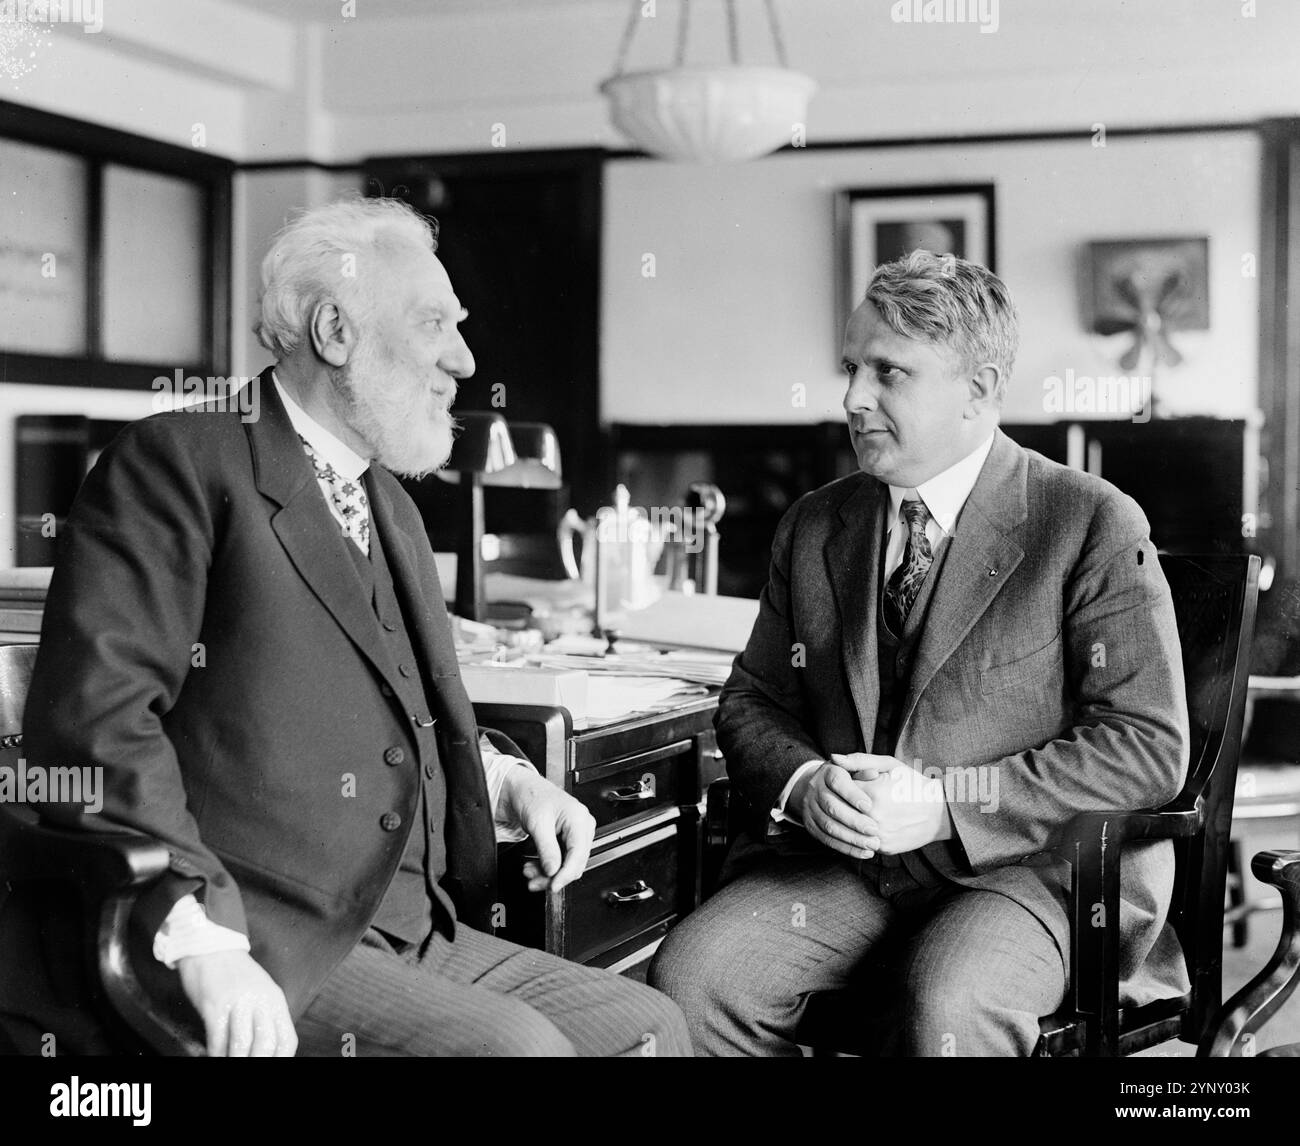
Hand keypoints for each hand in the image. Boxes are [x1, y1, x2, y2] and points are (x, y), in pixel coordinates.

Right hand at [177, 950, 296, 1056]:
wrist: (211, 947)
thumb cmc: (235, 974)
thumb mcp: (260, 992)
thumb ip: (266, 1018)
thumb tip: (267, 1050)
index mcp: (275, 1000)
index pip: (287, 1040)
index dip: (281, 1060)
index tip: (271, 1066)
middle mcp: (260, 1002)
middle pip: (267, 1045)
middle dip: (259, 1063)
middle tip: (249, 1067)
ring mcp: (238, 1003)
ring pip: (242, 1046)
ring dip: (236, 1061)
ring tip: (231, 1064)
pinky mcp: (215, 1005)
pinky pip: (218, 1040)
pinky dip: (216, 1054)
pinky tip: (213, 1056)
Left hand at [500, 768, 596, 892]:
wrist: (524, 790)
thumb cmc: (532, 796)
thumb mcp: (537, 823)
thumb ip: (547, 849)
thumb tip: (553, 870)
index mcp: (579, 819)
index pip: (578, 855)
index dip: (566, 874)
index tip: (553, 886)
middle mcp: (583, 827)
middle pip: (574, 863)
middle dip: (553, 876)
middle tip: (534, 882)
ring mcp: (577, 833)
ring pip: (568, 864)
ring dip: (548, 873)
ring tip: (530, 873)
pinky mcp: (569, 839)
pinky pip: (563, 860)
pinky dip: (548, 867)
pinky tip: (534, 867)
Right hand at [787, 757, 882, 859]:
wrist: (822, 787)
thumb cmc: (849, 776)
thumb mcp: (857, 766)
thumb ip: (865, 767)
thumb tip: (872, 774)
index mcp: (828, 771)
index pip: (837, 781)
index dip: (852, 794)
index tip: (869, 806)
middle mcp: (814, 789)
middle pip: (831, 807)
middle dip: (854, 820)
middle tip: (874, 829)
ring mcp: (810, 808)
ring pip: (829, 826)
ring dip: (851, 838)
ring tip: (872, 844)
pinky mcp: (811, 825)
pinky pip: (827, 840)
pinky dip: (846, 848)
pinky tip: (863, 852)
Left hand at [831, 753, 952, 854]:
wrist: (939, 812)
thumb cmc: (912, 784)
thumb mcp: (889, 765)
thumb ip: (859, 760)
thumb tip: (833, 758)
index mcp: (872, 793)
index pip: (839, 789)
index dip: (842, 784)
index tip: (848, 781)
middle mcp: (874, 817)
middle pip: (840, 810)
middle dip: (840, 802)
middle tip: (848, 797)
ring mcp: (879, 835)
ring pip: (848, 829)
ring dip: (846, 820)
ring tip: (854, 810)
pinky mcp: (884, 848)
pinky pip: (862, 842)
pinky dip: (859, 834)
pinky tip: (865, 824)